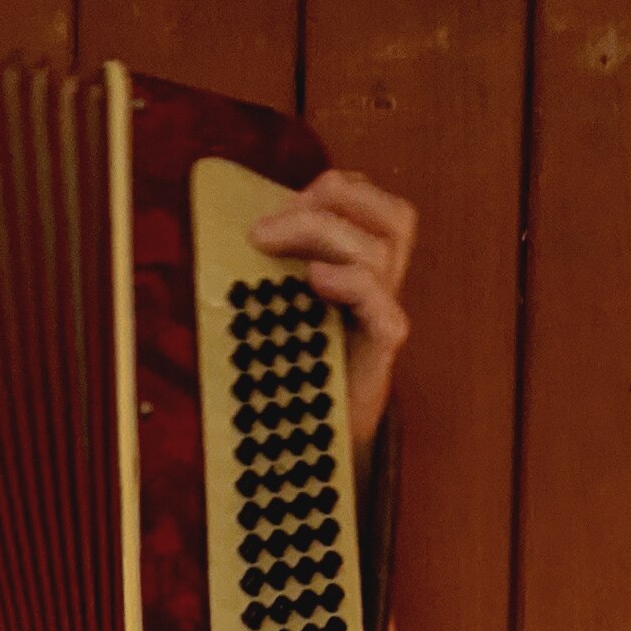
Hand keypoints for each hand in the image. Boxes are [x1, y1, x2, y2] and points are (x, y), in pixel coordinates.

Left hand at [247, 169, 415, 475]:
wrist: (315, 440)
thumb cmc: (296, 366)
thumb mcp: (283, 303)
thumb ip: (277, 264)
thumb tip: (236, 229)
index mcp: (367, 265)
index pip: (376, 201)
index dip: (334, 190)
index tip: (279, 208)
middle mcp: (384, 286)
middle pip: (394, 216)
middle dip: (327, 204)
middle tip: (265, 230)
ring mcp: (384, 318)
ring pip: (383, 252)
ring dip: (323, 234)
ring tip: (272, 250)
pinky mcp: (381, 354)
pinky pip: (385, 311)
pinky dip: (352, 285)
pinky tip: (315, 282)